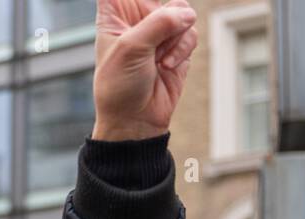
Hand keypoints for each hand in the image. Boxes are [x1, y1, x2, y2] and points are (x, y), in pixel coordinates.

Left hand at [92, 0, 197, 140]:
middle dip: (166, 12)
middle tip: (162, 27)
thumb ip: (159, 23)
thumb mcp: (131, 49)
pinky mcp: (176, 45)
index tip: (146, 1)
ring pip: (181, 12)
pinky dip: (182, 49)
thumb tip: (187, 13)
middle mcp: (137, 17)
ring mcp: (158, 30)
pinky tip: (166, 66)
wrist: (135, 120)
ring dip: (175, 36)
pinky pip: (190, 33)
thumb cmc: (119, 87)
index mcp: (114, 12)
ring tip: (159, 59)